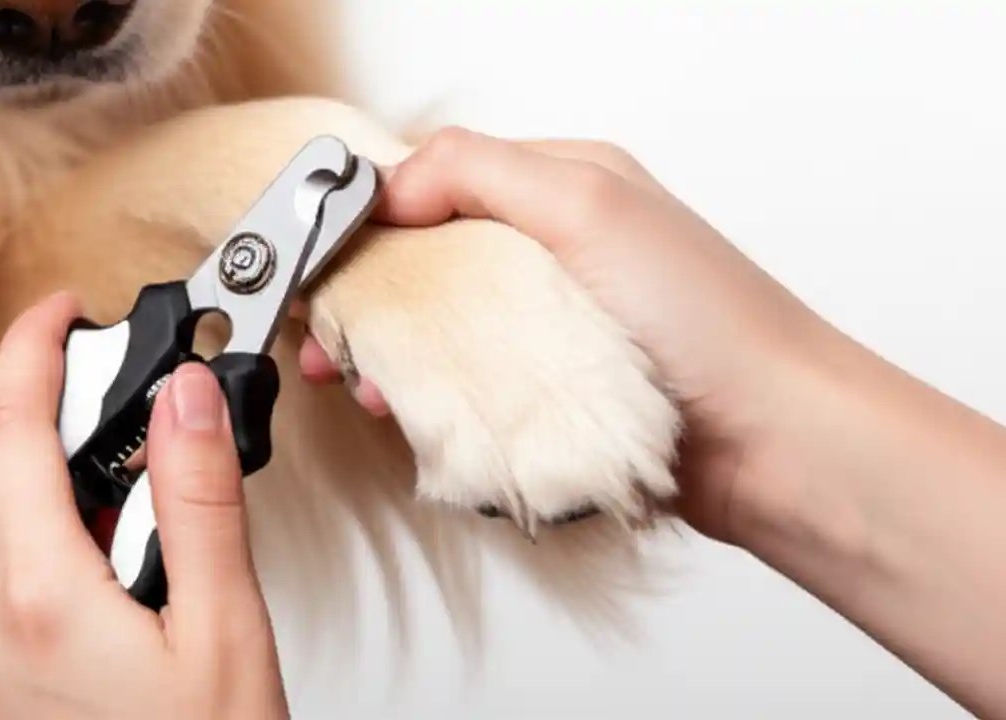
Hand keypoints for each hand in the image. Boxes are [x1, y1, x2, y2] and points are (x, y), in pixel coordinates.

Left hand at [0, 292, 287, 719]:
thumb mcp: (224, 628)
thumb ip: (199, 500)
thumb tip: (188, 397)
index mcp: (37, 601)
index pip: (8, 427)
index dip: (34, 349)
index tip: (61, 314)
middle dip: (31, 412)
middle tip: (108, 406)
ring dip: (23, 485)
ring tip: (114, 512)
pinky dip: (10, 551)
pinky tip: (79, 580)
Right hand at [300, 128, 829, 543]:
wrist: (775, 443)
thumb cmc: (711, 323)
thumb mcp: (588, 206)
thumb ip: (477, 172)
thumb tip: (389, 180)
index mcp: (563, 186)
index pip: (438, 179)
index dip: (371, 215)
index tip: (324, 257)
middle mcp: (554, 251)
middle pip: (429, 259)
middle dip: (368, 295)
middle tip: (327, 333)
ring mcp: (553, 324)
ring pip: (443, 326)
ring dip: (392, 351)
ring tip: (361, 380)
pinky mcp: (554, 388)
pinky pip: (471, 382)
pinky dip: (431, 394)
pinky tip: (409, 411)